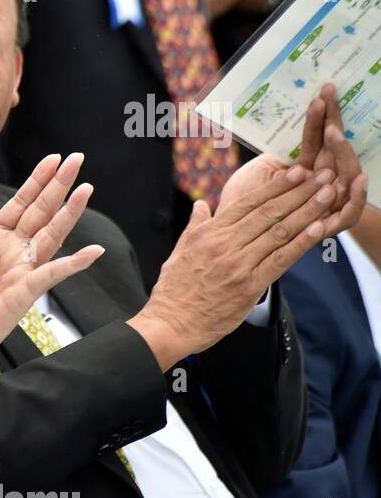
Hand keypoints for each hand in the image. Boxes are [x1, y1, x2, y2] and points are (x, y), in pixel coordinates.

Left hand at [0, 157, 103, 381]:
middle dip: (58, 185)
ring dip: (69, 213)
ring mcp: (24, 270)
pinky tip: (94, 251)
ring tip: (86, 189)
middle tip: (78, 158)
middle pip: (41, 212)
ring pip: (50, 235)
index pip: (22, 203)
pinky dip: (73, 263)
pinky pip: (50, 275)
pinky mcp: (24, 292)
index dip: (37, 180)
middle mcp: (16, 251)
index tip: (54, 156)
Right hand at [130, 161, 341, 367]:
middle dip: (299, 192)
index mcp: (209, 234)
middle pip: (269, 212)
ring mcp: (239, 264)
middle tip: (322, 176)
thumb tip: (201, 205)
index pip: (248, 203)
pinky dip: (301, 242)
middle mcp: (225, 244)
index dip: (276, 186)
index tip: (297, 173)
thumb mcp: (178, 252)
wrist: (170, 324)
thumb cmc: (172, 292)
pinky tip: (318, 228)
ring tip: (327, 195)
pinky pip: (281, 259)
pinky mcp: (250, 285)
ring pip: (279, 231)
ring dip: (307, 211)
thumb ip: (194, 227)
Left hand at [218, 83, 365, 230]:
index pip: (313, 138)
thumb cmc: (243, 208)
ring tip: (335, 132)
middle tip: (330, 97)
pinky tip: (357, 178)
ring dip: (342, 151)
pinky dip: (355, 194)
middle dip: (334, 122)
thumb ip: (269, 158)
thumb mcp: (254, 177)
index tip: (322, 91)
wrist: (238, 248)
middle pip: (334, 149)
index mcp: (301, 168)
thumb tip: (275, 126)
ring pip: (345, 173)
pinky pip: (349, 209)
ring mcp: (328, 200)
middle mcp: (319, 181)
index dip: (318, 116)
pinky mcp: (332, 223)